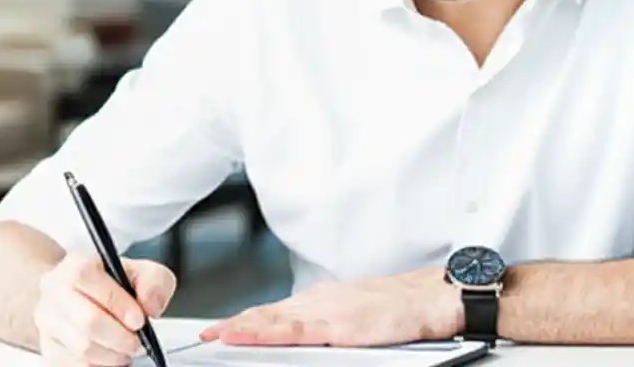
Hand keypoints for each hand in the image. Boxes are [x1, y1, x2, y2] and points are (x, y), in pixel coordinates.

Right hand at [35, 252, 176, 365]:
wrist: (81, 298)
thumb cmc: (112, 286)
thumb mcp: (141, 272)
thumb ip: (154, 282)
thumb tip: (150, 305)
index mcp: (75, 265)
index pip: (87, 278)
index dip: (118, 303)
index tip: (139, 320)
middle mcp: (55, 292)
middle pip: (86, 321)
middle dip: (120, 337)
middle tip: (136, 341)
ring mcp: (48, 322)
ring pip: (81, 349)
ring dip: (112, 355)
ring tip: (124, 349)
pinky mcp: (49, 349)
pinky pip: (75, 365)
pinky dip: (99, 365)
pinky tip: (109, 356)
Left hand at [200, 267, 461, 347]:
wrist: (427, 297)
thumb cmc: (397, 309)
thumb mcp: (354, 314)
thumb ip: (327, 323)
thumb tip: (308, 335)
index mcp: (319, 301)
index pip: (274, 312)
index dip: (245, 320)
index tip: (220, 329)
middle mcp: (317, 302)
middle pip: (267, 315)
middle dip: (235, 325)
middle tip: (206, 336)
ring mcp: (325, 313)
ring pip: (275, 321)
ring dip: (243, 329)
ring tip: (217, 336)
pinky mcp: (338, 327)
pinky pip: (295, 331)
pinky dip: (267, 333)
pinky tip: (249, 336)